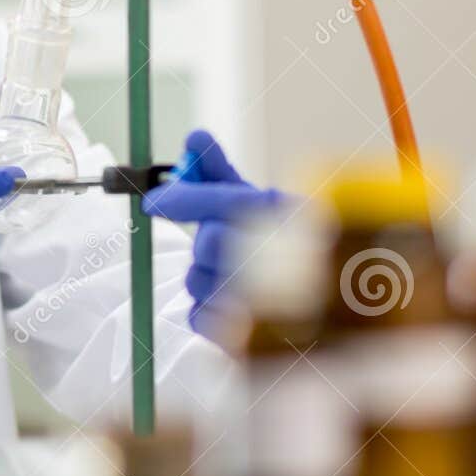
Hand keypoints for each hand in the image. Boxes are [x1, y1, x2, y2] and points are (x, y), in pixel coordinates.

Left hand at [141, 130, 280, 341]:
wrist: (323, 306)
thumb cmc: (281, 247)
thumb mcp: (256, 202)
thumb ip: (219, 171)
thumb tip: (195, 137)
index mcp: (282, 217)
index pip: (224, 203)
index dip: (184, 198)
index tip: (152, 201)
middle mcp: (278, 257)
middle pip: (209, 243)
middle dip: (205, 243)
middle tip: (219, 243)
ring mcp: (264, 301)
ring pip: (196, 280)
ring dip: (203, 276)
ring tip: (231, 275)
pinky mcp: (245, 339)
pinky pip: (196, 316)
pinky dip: (204, 309)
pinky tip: (227, 301)